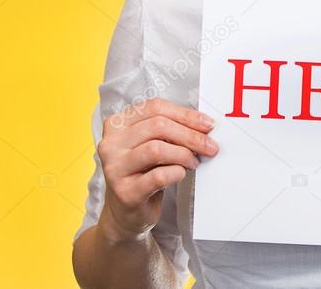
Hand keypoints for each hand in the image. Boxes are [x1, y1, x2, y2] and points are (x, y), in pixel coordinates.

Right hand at [97, 98, 218, 242]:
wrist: (126, 213)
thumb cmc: (143, 172)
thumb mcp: (152, 144)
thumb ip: (170, 129)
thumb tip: (204, 124)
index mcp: (117, 124)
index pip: (155, 107)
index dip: (185, 114)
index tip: (208, 124)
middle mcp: (110, 143)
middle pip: (158, 126)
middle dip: (190, 135)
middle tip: (210, 146)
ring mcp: (114, 168)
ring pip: (156, 149)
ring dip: (184, 154)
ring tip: (193, 162)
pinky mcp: (124, 192)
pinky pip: (158, 176)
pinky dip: (177, 172)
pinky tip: (181, 174)